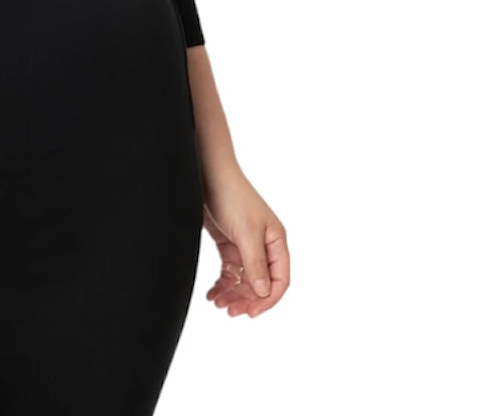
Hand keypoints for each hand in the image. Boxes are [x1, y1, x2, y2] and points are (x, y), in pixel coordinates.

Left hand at [202, 168, 288, 318]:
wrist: (206, 173)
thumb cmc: (231, 196)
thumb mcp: (246, 232)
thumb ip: (255, 263)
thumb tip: (263, 292)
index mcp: (276, 241)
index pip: (279, 279)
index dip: (267, 299)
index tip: (250, 312)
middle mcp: (263, 244)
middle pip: (260, 282)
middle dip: (246, 298)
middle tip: (230, 312)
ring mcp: (245, 243)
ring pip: (243, 278)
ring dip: (232, 293)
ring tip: (218, 304)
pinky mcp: (228, 241)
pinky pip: (229, 270)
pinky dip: (222, 283)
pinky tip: (212, 293)